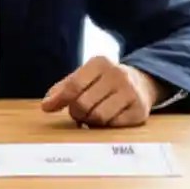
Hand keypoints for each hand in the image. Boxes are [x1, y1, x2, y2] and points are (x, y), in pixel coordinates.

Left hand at [40, 56, 161, 127]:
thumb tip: (46, 104)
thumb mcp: (86, 76)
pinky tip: (110, 117)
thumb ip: (65, 87)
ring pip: (98, 117)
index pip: (74, 85)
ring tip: (94, 114)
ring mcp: (130, 92)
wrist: (142, 83)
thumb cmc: (106, 81)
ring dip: (91, 121)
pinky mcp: (139, 110)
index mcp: (100, 63)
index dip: (59, 99)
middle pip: (83, 104)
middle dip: (77, 112)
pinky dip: (106, 126)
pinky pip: (113, 125)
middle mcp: (117, 74)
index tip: (48, 108)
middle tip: (80, 112)